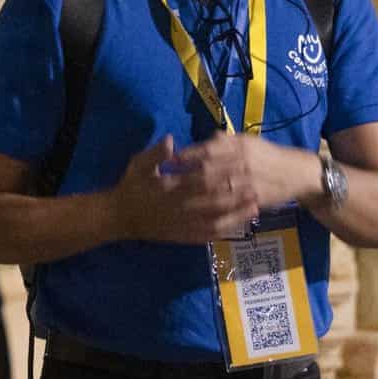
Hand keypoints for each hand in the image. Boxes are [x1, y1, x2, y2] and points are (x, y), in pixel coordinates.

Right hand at [111, 136, 260, 244]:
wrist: (120, 217)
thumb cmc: (131, 186)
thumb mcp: (139, 164)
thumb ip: (156, 154)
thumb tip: (172, 141)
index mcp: (170, 187)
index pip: (201, 179)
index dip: (222, 175)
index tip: (241, 169)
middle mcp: (179, 207)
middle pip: (213, 201)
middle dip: (236, 195)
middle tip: (257, 188)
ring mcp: (182, 224)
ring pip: (214, 220)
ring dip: (235, 215)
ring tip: (255, 208)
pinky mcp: (183, 236)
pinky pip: (206, 236)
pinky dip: (223, 232)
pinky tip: (238, 227)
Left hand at [169, 133, 315, 213]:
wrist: (297, 174)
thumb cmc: (268, 156)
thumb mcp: (249, 142)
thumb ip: (226, 141)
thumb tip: (205, 140)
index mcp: (240, 147)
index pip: (208, 151)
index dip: (186, 157)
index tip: (169, 162)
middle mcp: (242, 164)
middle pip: (207, 173)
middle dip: (183, 179)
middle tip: (163, 185)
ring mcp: (248, 185)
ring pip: (215, 193)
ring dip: (193, 199)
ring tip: (174, 202)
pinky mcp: (253, 202)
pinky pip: (230, 211)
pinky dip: (213, 215)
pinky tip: (197, 219)